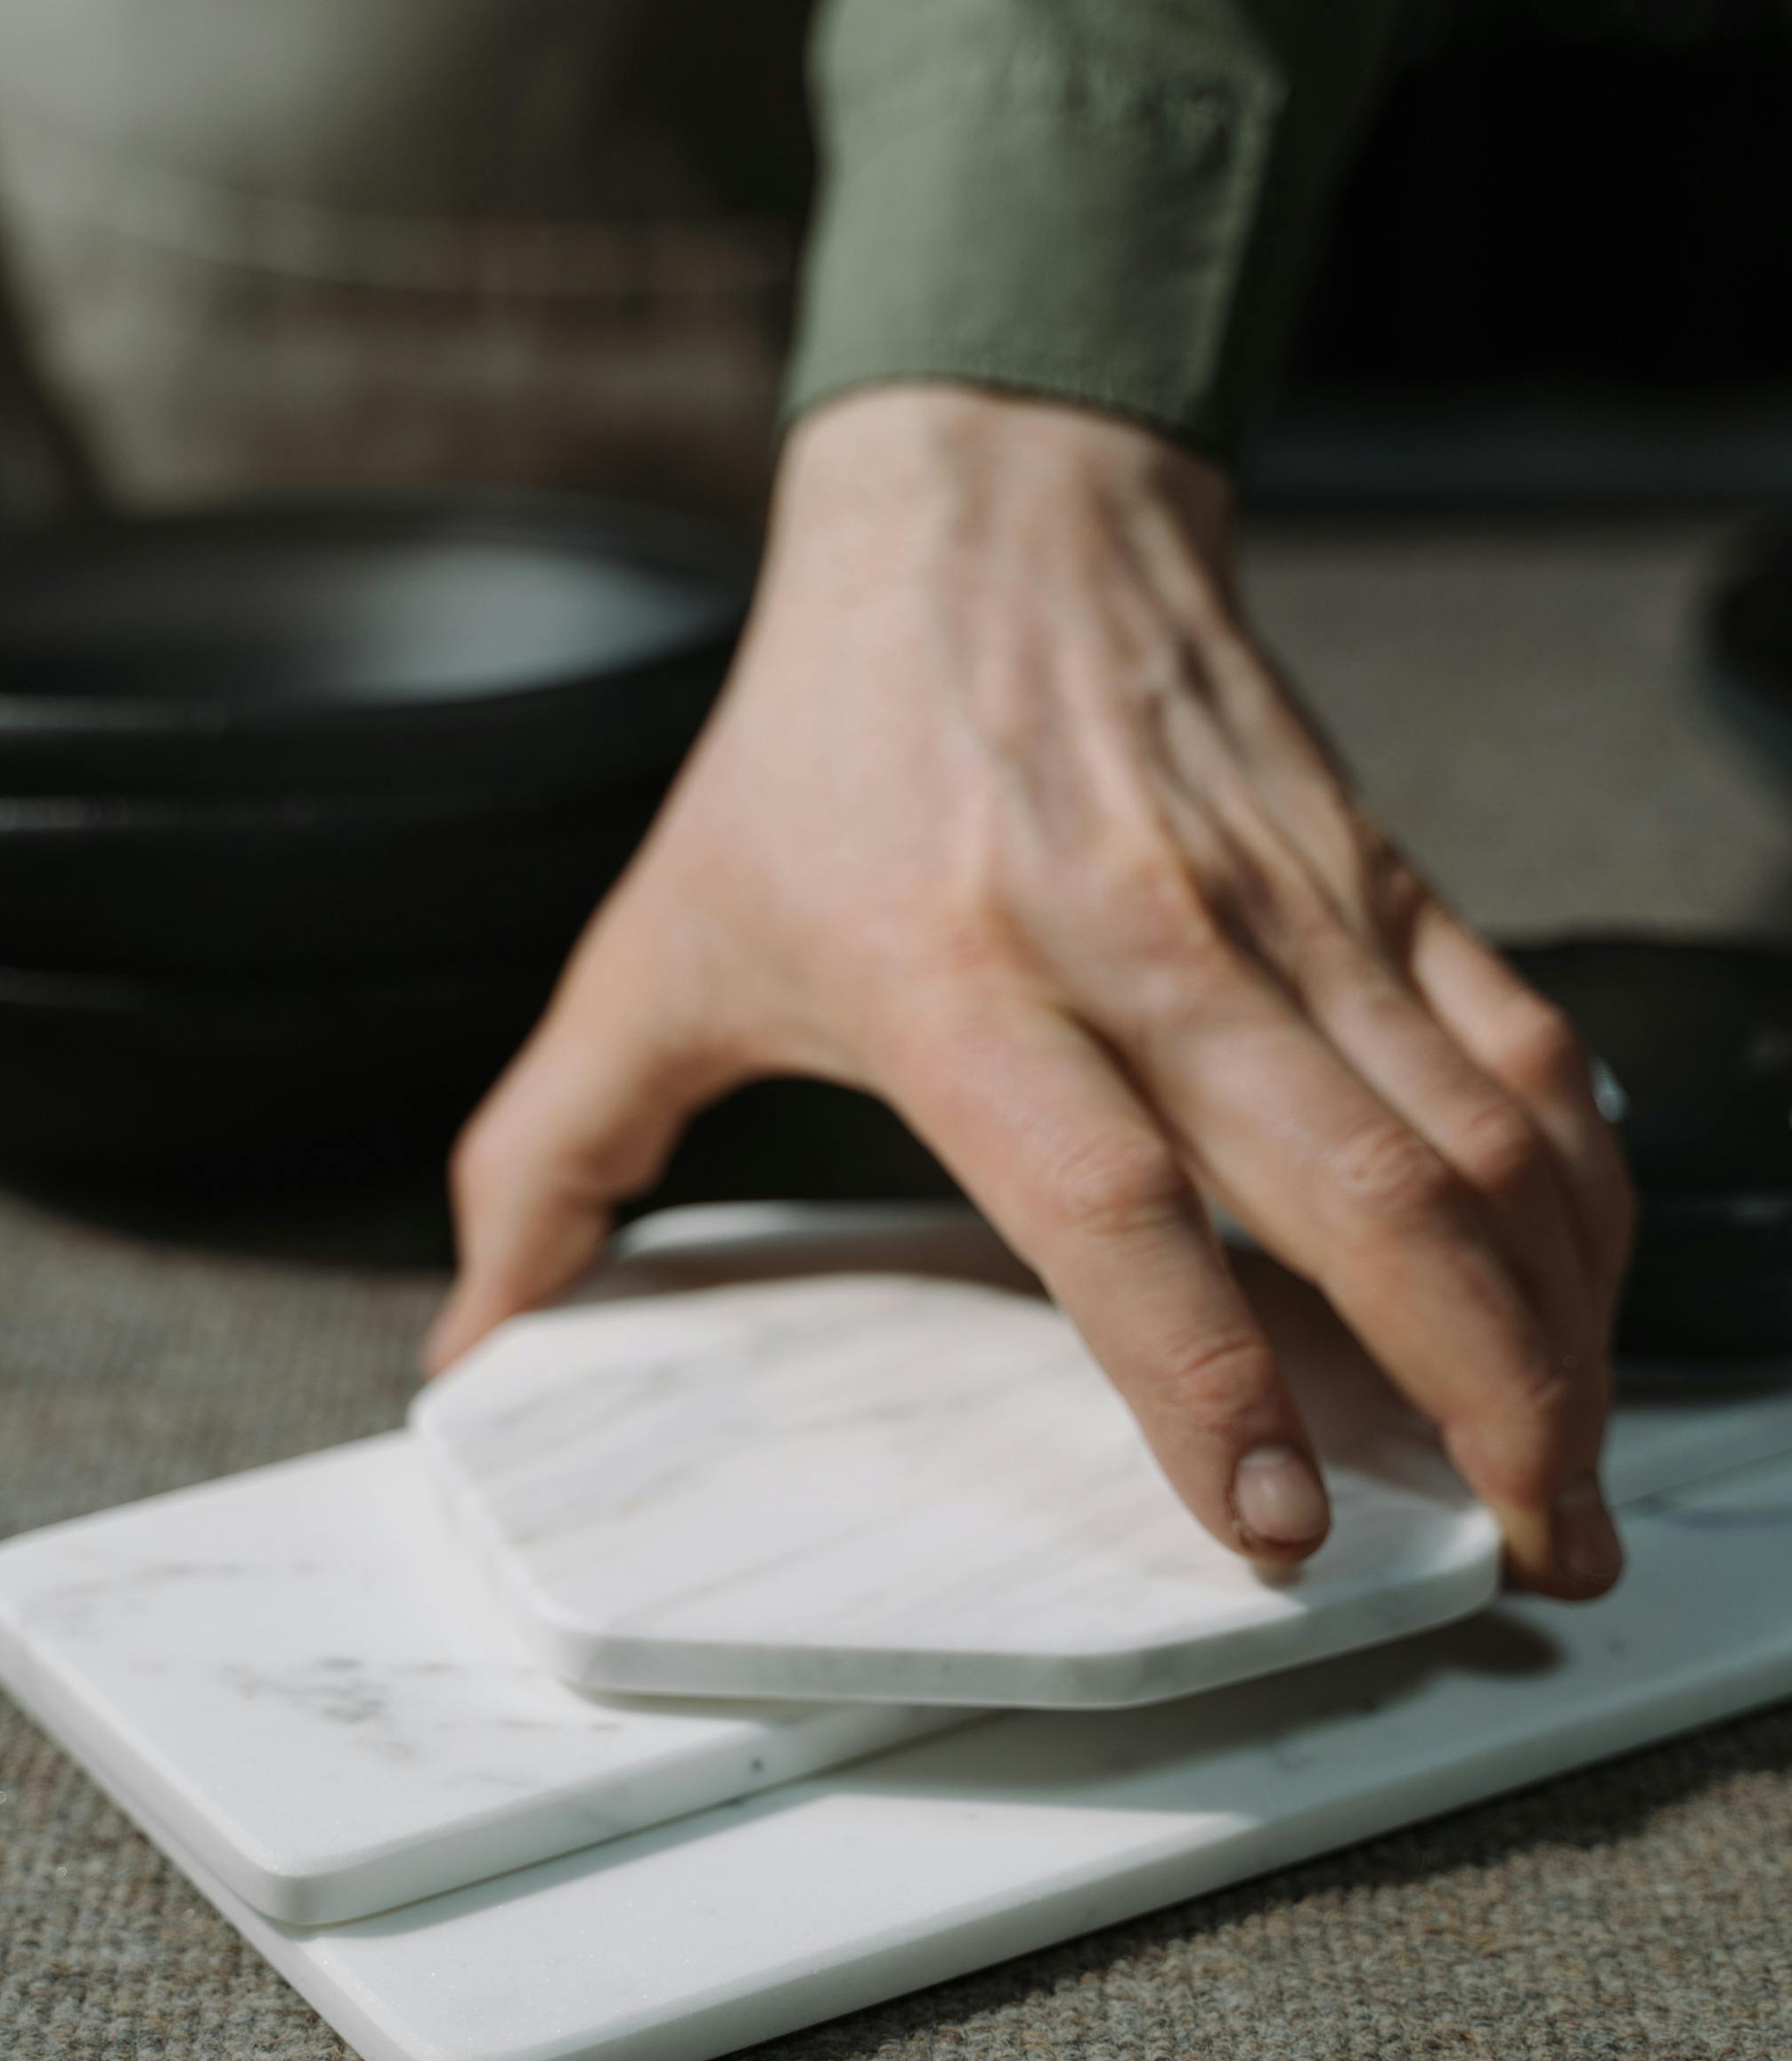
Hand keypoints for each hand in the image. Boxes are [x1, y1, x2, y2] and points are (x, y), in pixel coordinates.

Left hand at [430, 384, 1634, 1598]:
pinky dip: (1577, 1179)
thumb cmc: (818, 749)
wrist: (989, 511)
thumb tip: (474, 1344)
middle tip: (1523, 1550)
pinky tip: (1586, 1289)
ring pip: (1480, 1130)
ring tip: (1577, 1469)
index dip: (1206, 1381)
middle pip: (1361, 1193)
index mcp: (956, 985)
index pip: (1114, 1211)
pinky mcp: (1376, 875)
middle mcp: (1148, 948)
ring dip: (1559, 1316)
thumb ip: (548, 1157)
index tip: (1279, 1526)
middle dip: (1477, 1396)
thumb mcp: (653, 947)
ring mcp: (1285, 908)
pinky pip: (1517, 1044)